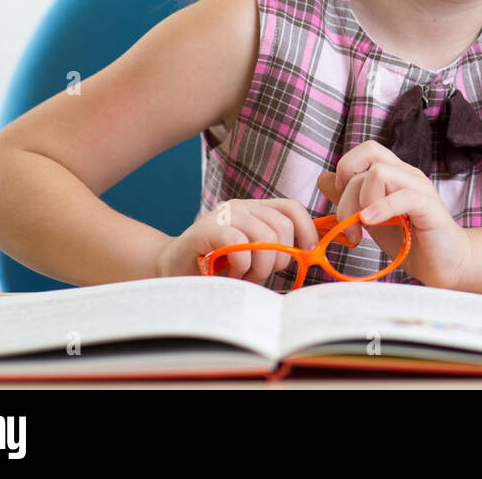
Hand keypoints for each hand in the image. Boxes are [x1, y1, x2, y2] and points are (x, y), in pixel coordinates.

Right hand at [155, 198, 318, 285]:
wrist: (171, 269)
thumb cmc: (216, 266)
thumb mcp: (253, 253)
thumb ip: (276, 248)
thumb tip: (310, 253)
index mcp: (256, 208)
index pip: (292, 208)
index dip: (306, 230)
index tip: (305, 254)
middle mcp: (242, 206)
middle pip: (282, 228)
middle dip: (278, 260)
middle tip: (260, 275)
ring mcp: (224, 215)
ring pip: (265, 239)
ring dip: (259, 268)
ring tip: (244, 276)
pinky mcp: (207, 229)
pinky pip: (240, 246)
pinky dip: (241, 267)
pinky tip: (232, 274)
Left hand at [318, 140, 471, 288]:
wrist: (444, 264)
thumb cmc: (410, 240)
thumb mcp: (371, 218)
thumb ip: (349, 198)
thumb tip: (323, 178)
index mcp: (394, 173)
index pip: (366, 150)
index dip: (346, 169)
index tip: (342, 201)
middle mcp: (407, 174)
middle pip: (368, 159)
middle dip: (346, 194)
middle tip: (348, 226)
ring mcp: (419, 188)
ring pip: (380, 173)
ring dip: (362, 203)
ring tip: (363, 230)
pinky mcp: (429, 207)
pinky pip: (403, 196)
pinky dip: (381, 208)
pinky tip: (371, 223)